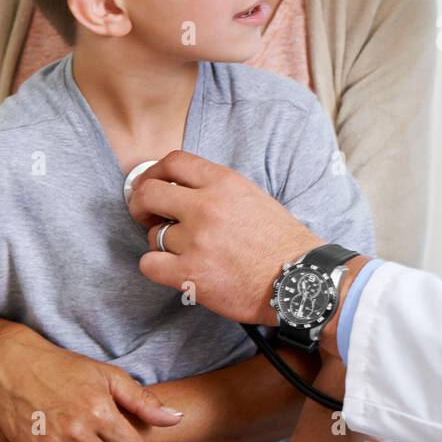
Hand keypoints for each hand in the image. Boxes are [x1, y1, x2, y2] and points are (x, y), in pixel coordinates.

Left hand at [127, 150, 324, 324]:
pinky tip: (177, 271)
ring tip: (187, 253)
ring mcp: (197, 241)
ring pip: (154, 235)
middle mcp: (208, 206)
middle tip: (147, 215)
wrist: (300, 279)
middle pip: (149, 192)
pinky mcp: (190, 274)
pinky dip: (158, 269)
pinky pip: (150, 265)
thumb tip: (181, 192)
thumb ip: (218, 191)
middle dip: (141, 204)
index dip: (153, 173)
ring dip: (163, 244)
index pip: (173, 162)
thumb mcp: (253, 198)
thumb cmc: (282, 243)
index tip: (150, 185)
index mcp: (226, 183)